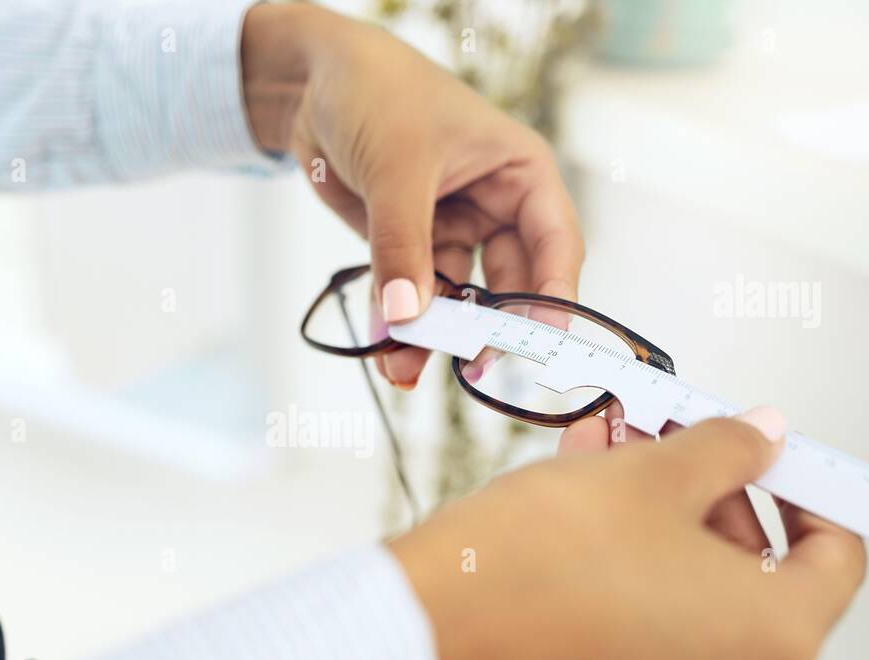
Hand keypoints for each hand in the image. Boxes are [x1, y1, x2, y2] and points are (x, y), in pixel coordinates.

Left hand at [241, 3, 581, 387]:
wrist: (313, 82)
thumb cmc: (378, 93)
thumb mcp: (397, 168)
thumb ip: (402, 245)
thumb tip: (407, 317)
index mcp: (521, 175)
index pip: (555, 246)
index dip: (552, 297)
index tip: (537, 343)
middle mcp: (495, 208)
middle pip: (507, 285)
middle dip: (484, 328)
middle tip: (468, 368)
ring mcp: (452, 229)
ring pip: (455, 298)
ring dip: (432, 335)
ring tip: (403, 368)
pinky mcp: (409, 245)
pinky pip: (413, 293)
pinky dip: (398, 322)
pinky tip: (384, 348)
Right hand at [387, 409, 866, 659]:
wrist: (430, 629)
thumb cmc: (542, 559)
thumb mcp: (649, 473)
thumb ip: (726, 449)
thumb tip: (761, 438)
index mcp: (774, 635)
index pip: (837, 557)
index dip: (806, 491)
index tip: (768, 455)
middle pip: (756, 573)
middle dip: (711, 493)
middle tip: (666, 438)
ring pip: (691, 593)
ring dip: (661, 518)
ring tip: (608, 453)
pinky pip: (646, 624)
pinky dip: (629, 565)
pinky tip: (581, 504)